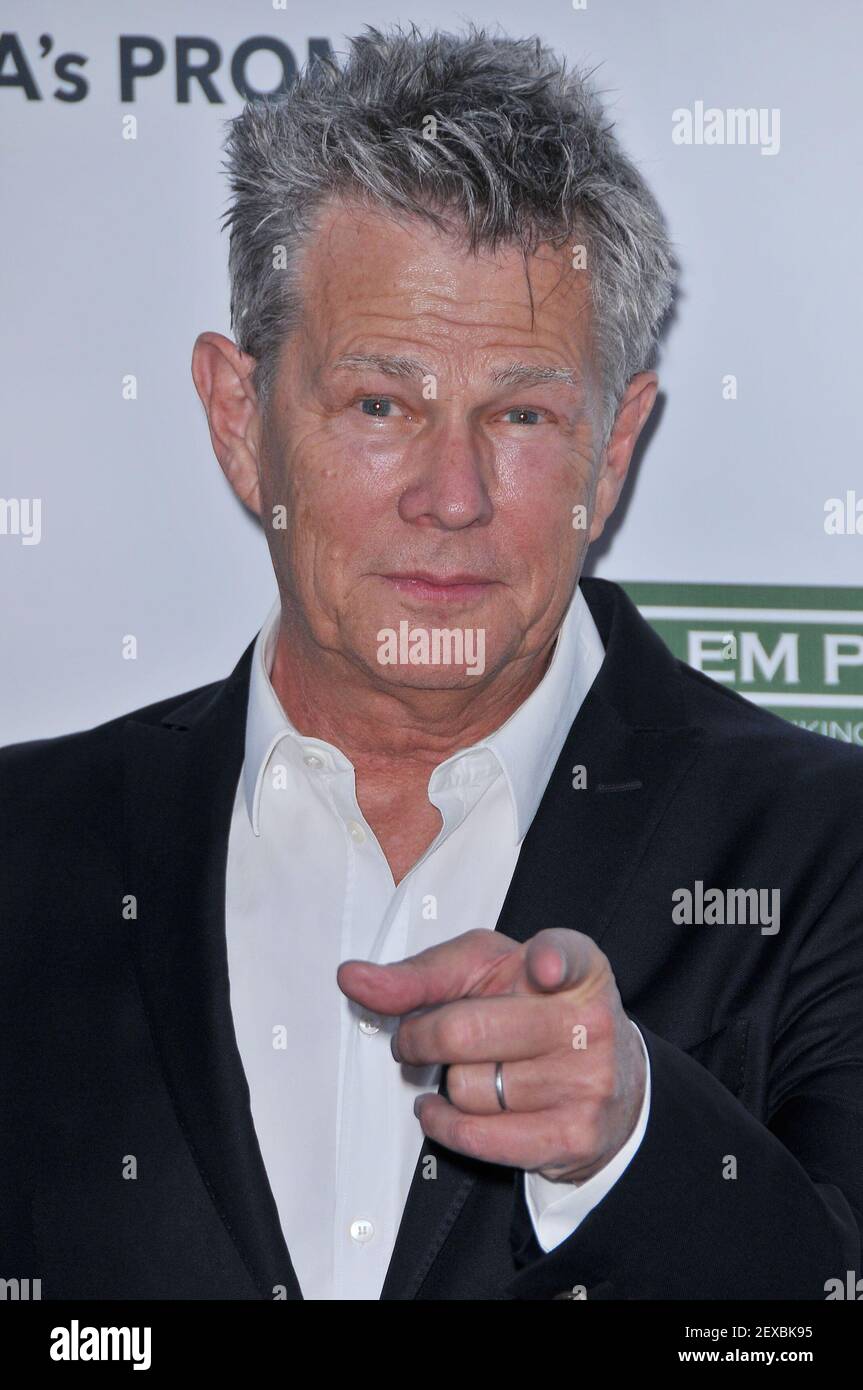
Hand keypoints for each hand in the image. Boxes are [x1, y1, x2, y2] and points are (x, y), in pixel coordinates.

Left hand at [337, 927, 645, 1182]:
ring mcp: (586, 1082)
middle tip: (416, 1037)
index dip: (550, 960)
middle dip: (420, 1036)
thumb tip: (353, 978)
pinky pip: (478, 1135)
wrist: (608, 1081)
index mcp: (576, 966)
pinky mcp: (573, 1135)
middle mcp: (588, 1021)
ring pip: (466, 1087)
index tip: (542, 966)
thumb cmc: (532, 1010)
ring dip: (446, 1081)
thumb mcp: (486, 973)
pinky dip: (444, 1124)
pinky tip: (443, 1107)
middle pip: (465, 1030)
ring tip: (466, 1069)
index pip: (562, 956)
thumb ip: (421, 973)